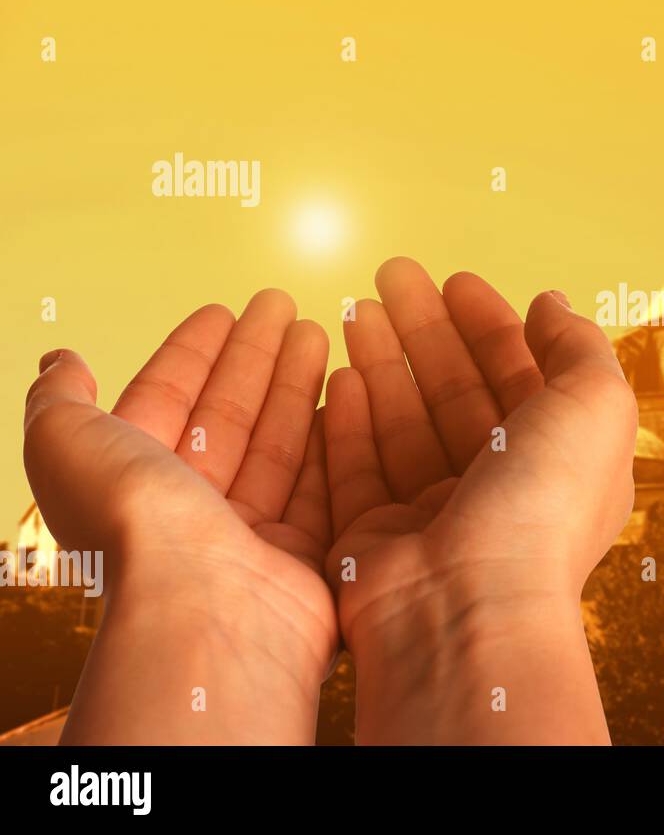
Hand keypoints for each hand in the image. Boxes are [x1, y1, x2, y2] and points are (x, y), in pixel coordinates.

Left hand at [23, 290, 336, 743]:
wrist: (208, 611)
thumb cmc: (135, 528)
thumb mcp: (67, 445)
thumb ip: (60, 402)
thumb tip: (61, 363)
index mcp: (129, 484)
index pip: (165, 401)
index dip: (191, 353)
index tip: (222, 311)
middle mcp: (186, 511)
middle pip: (227, 417)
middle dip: (253, 358)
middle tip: (283, 307)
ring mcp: (248, 535)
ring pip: (277, 444)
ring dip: (296, 385)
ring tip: (321, 332)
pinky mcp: (304, 553)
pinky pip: (322, 484)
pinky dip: (333, 436)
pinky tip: (347, 391)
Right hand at [323, 259, 636, 743]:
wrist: (469, 610)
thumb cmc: (542, 506)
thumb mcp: (596, 407)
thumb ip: (579, 348)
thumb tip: (550, 305)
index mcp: (558, 462)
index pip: (520, 377)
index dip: (490, 324)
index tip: (455, 280)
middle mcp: (499, 489)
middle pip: (457, 391)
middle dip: (427, 330)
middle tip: (391, 274)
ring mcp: (435, 516)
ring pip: (404, 421)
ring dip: (384, 361)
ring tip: (357, 307)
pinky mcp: (375, 539)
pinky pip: (358, 467)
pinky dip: (350, 420)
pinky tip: (340, 373)